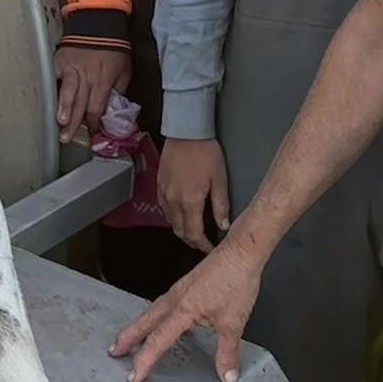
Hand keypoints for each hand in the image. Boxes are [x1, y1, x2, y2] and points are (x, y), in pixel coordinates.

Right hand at [55, 45, 128, 142]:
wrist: (99, 24)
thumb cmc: (114, 48)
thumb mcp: (124, 70)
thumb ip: (116, 90)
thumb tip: (110, 107)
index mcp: (103, 81)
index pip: (96, 107)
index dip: (92, 122)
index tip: (90, 131)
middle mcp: (86, 77)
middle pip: (80, 104)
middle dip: (73, 123)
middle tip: (66, 137)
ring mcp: (71, 69)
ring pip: (67, 93)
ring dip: (63, 108)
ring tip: (59, 121)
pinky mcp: (60, 62)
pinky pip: (55, 78)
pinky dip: (51, 89)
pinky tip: (46, 100)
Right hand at [110, 235, 264, 381]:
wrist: (242, 251)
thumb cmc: (235, 279)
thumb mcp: (234, 322)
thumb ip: (227, 352)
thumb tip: (227, 375)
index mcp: (183, 309)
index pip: (158, 341)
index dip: (144, 360)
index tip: (134, 376)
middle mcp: (176, 298)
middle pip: (145, 321)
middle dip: (128, 338)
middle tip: (114, 350)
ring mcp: (180, 289)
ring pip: (152, 310)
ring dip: (139, 325)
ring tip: (131, 336)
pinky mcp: (188, 283)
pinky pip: (163, 302)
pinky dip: (155, 314)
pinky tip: (162, 317)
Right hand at [158, 138, 228, 252]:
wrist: (186, 132)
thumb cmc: (205, 151)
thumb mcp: (220, 178)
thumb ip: (221, 205)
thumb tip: (223, 225)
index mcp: (189, 202)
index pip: (194, 234)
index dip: (203, 245)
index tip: (211, 249)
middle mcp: (173, 201)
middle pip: (180, 232)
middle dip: (192, 241)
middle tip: (204, 243)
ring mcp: (163, 193)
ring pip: (170, 222)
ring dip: (182, 230)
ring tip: (194, 230)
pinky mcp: (159, 185)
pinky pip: (164, 209)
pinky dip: (173, 217)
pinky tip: (181, 214)